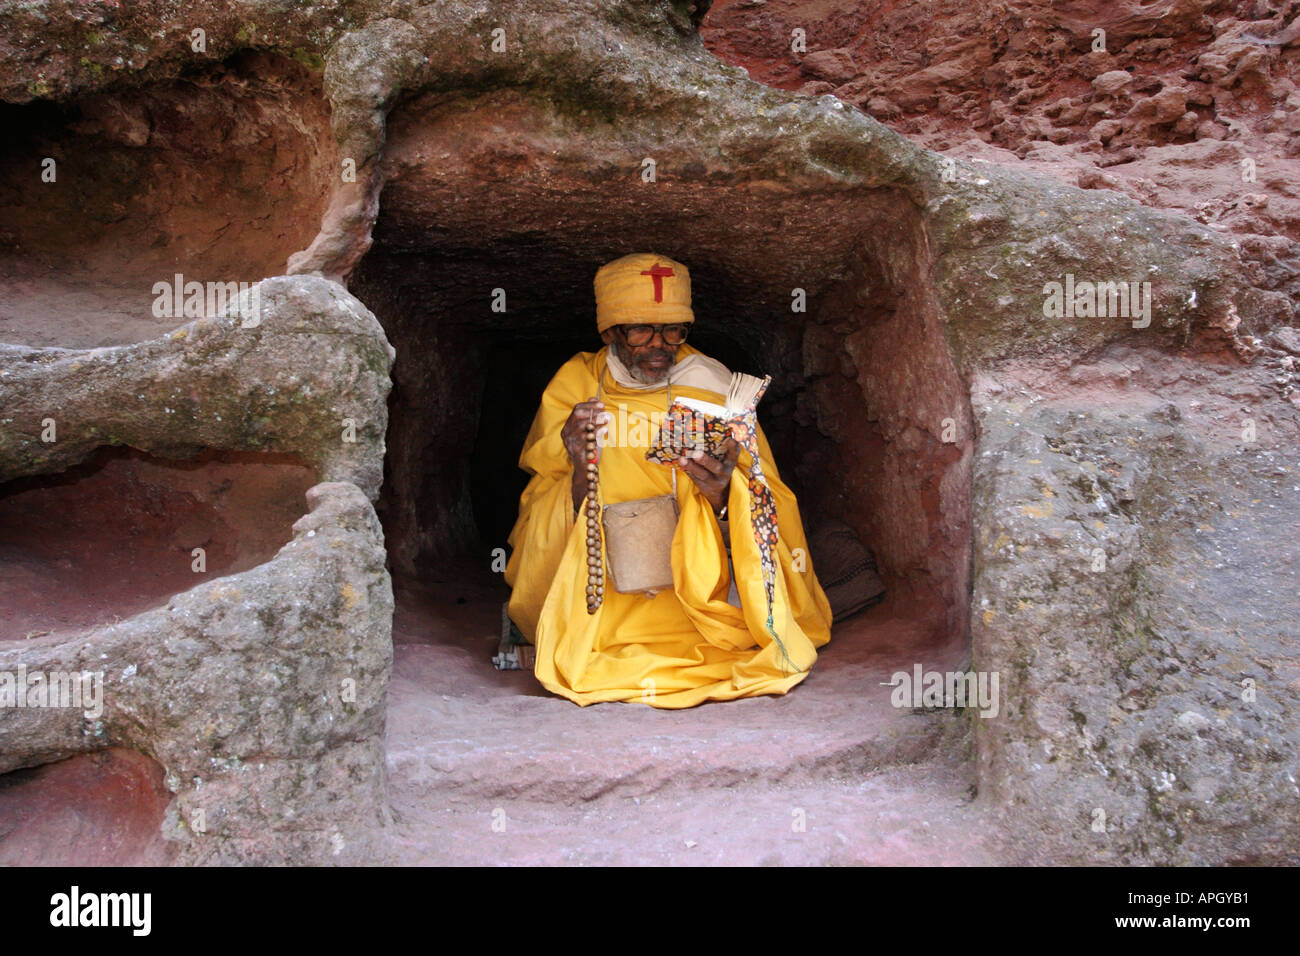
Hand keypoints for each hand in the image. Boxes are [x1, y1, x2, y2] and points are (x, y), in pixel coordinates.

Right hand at [563, 398, 610, 512]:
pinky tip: (605, 430)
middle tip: (605, 411)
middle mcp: (566, 433)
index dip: (589, 405)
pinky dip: (596, 432)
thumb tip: (594, 397)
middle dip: (592, 411)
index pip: (577, 410)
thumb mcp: (591, 429)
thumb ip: (591, 414)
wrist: (587, 470)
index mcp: (568, 426)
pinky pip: (586, 438)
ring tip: (607, 420)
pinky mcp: (575, 450)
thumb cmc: (590, 448)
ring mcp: (570, 442)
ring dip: (596, 421)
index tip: (601, 404)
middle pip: (577, 415)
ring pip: (582, 425)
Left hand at [677, 437, 738, 514]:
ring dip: (691, 466)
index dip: (733, 448)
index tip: (731, 440)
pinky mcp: (704, 487)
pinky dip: (687, 470)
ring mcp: (714, 481)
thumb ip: (719, 449)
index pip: (734, 455)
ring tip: (681, 459)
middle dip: (705, 460)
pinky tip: (679, 464)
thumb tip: (702, 430)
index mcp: (730, 463)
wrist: (720, 493)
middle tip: (696, 453)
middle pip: (716, 467)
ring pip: (702, 475)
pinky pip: (694, 479)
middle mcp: (724, 473)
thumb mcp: (724, 461)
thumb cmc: (719, 468)